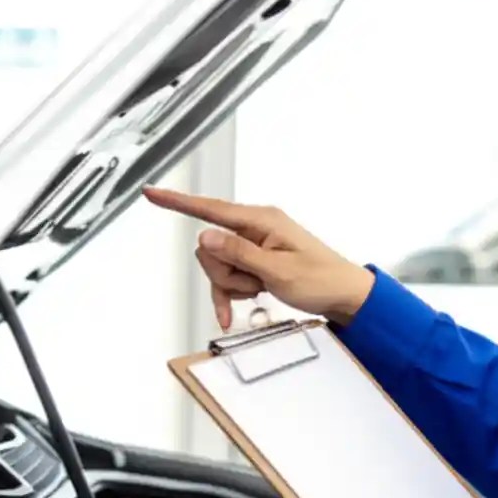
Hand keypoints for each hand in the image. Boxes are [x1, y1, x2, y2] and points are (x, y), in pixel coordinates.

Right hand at [142, 186, 375, 328]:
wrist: (345, 295)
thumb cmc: (321, 279)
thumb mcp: (277, 270)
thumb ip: (238, 252)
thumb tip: (204, 236)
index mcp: (262, 220)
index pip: (211, 208)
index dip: (178, 202)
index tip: (151, 194)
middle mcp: (256, 227)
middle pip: (210, 247)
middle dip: (222, 272)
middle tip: (253, 283)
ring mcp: (255, 244)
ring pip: (218, 264)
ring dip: (232, 284)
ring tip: (260, 289)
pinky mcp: (256, 260)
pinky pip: (229, 275)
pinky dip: (233, 292)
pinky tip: (245, 304)